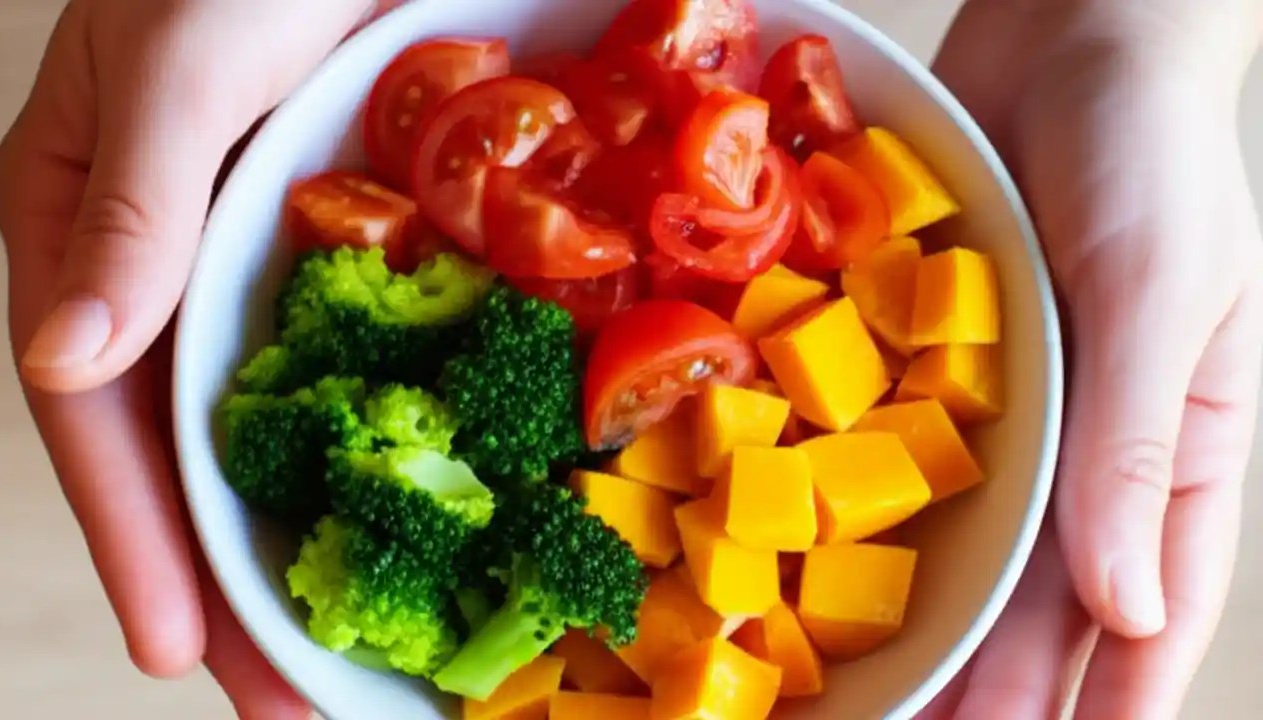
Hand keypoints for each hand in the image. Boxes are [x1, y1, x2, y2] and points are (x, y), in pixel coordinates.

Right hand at [0, 0, 379, 715]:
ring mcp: (261, 259)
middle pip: (194, 451)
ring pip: (277, 425)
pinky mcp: (349, 240)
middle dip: (234, 580)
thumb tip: (64, 360)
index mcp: (87, 231)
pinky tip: (419, 508)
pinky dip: (380, 443)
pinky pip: (359, 361)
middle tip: (289, 703)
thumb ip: (124, 207)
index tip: (184, 653)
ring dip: (311, 535)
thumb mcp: (176, 66)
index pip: (98, 417)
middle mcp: (168, 265)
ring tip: (356, 650)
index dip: (143, 539)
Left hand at [916, 1, 1262, 716]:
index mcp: (1175, 449)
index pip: (1151, 607)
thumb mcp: (1163, 294)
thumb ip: (1142, 445)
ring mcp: (1003, 407)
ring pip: (963, 545)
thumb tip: (1127, 606)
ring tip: (870, 702)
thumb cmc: (1154, 151)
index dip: (1103, 700)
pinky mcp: (930, 358)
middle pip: (1040, 598)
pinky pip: (895, 450)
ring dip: (922, 627)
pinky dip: (863, 513)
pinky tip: (817, 568)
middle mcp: (1084, 445)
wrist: (1073, 31)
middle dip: (994, 687)